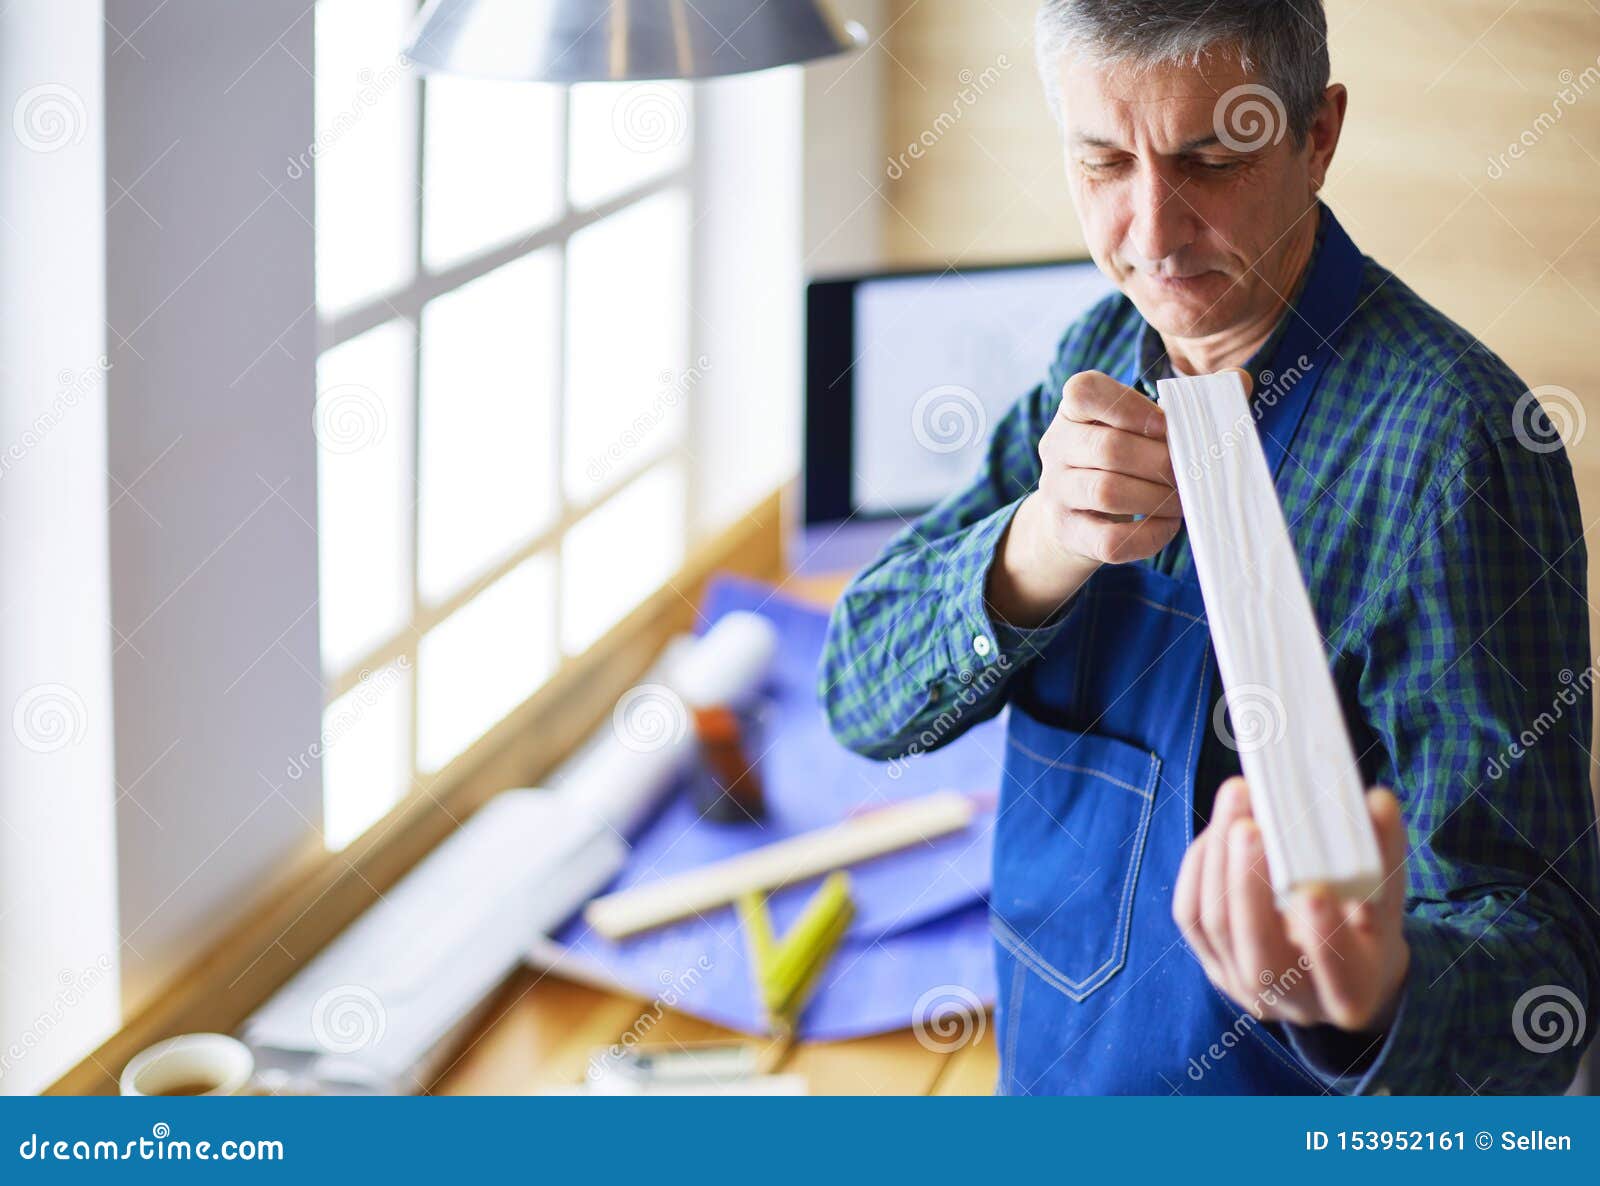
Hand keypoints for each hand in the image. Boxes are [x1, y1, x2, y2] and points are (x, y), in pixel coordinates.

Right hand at [988, 370, 1196, 627]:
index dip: (1132, 408)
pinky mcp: (1067, 531)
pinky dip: (1148, 535)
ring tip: (1181, 499)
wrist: (1079, 512)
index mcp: (1074, 409)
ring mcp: (1056, 490)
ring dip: (1156, 498)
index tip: (1167, 427)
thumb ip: (1191, 401)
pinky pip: (1108, 538)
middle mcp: (1056, 445)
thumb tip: (1239, 380)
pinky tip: (1167, 525)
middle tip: (1190, 472)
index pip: (1085, 392)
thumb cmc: (1125, 457)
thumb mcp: (1146, 425)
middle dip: (1161, 463)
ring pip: (1107, 492)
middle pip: (1109, 448)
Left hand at [1172, 777, 1410, 1032]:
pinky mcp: (1212, 963)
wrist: (1336, 967)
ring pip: (1216, 928)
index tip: (1315, 893)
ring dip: (1218, 860)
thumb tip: (1378, 800)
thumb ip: (1385, 856)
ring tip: (1234, 803)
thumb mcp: (1388, 900)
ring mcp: (1244, 986)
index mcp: (1351, 996)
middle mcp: (1292, 1003)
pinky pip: (1191, 916)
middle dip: (1248, 889)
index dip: (1324, 941)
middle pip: (1258, 957)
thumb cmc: (1366, 926)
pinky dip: (1199, 868)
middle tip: (1250, 828)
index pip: (1337, 980)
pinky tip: (1216, 830)